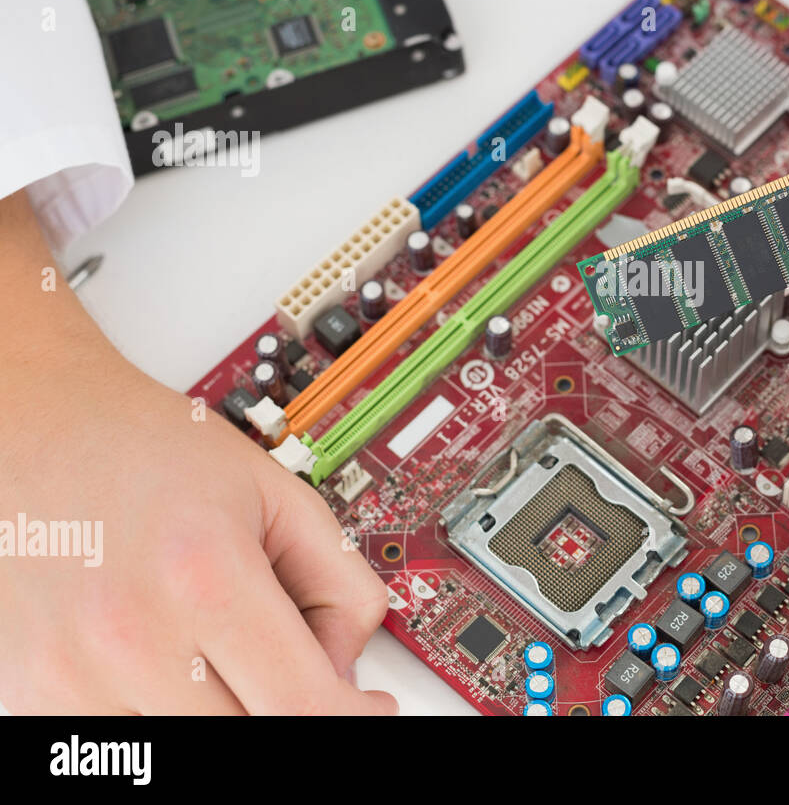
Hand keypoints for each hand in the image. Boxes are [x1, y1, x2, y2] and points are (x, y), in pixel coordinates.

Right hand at [0, 195, 395, 713]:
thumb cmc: (145, 446)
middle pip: (247, 741)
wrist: (30, 424)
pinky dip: (160, 719)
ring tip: (219, 655)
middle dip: (288, 712)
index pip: (301, 707)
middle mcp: (129, 634)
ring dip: (222, 719)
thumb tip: (348, 669)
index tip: (367, 712)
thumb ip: (337, 578)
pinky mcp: (29, 695)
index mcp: (204, 574)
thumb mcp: (275, 488)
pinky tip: (167, 667)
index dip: (350, 722)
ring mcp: (69, 674)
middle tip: (297, 677)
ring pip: (184, 752)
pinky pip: (122, 745)